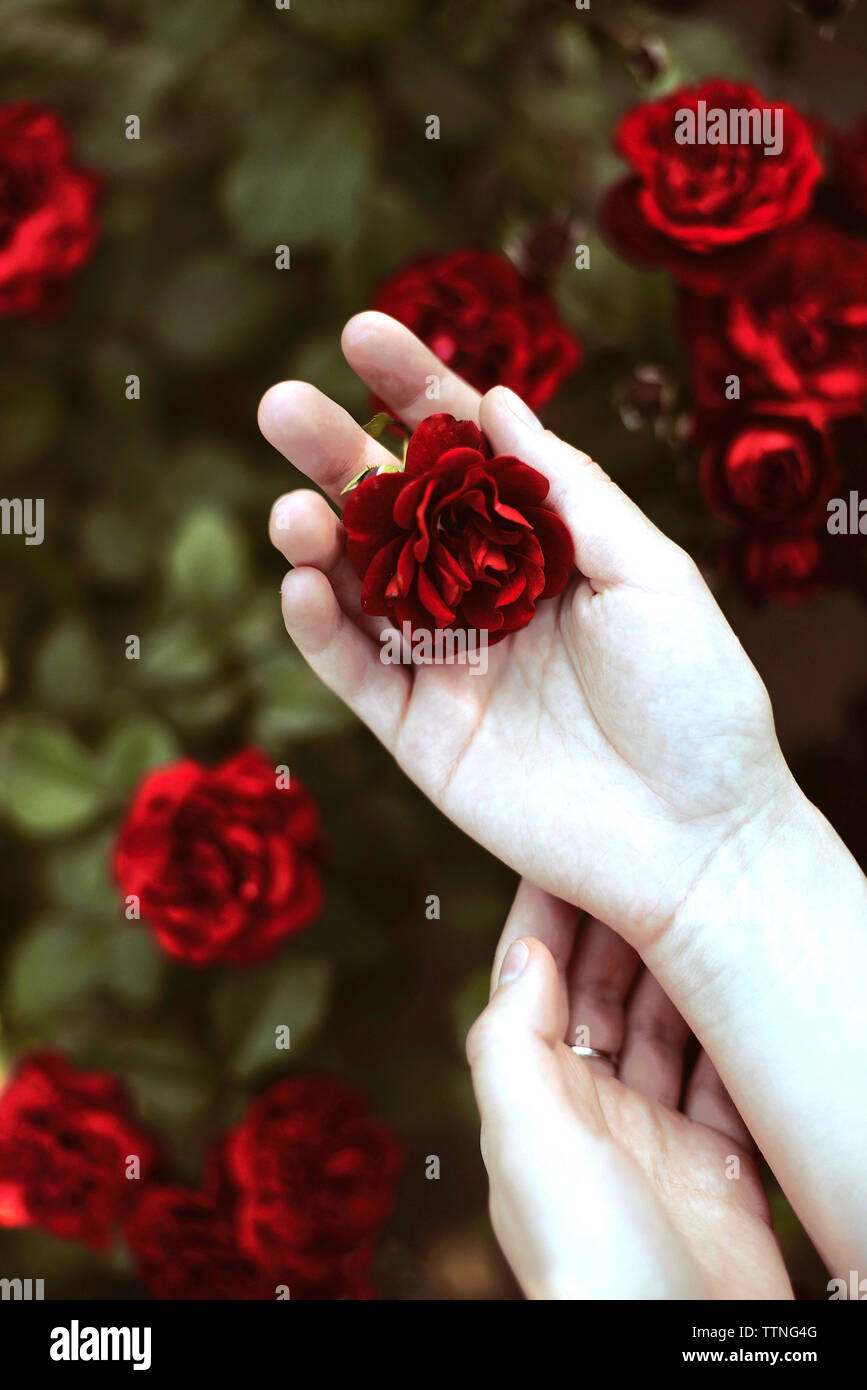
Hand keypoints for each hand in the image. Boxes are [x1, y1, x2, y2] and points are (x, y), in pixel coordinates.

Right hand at [259, 311, 796, 952]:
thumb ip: (571, 490)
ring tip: (292, 509)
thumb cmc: (697, 700)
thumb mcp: (651, 574)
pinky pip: (356, 673)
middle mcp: (485, 596)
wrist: (697, 839)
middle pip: (393, 512)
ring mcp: (449, 665)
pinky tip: (303, 585)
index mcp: (543, 548)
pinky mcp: (421, 735)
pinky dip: (321, 629)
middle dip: (337, 456)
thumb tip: (499, 399)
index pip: (465, 455)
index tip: (361, 334)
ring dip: (317, 542)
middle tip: (280, 406)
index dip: (414, 392)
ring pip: (361, 589)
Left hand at [467, 881, 792, 1299]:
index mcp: (537, 1099)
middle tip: (655, 858)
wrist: (677, 1355)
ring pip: (671, 1028)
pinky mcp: (723, 1169)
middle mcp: (594, 1112)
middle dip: (623, 928)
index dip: (549, 915)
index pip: (538, 983)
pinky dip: (737, 1035)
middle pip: (608, 996)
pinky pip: (728, 1081)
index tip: (568, 845)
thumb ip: (512, 1044)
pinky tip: (748, 986)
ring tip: (707, 901)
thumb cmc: (586, 1261)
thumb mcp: (527, 1143)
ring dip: (683, 970)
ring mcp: (662, 1139)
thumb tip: (522, 953)